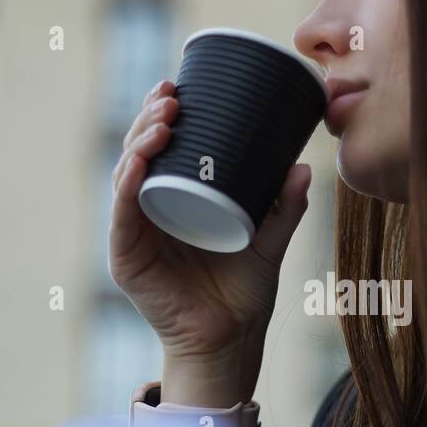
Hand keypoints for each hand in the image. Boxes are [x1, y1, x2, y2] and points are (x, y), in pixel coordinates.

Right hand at [109, 79, 311, 378]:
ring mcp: (134, 234)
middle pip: (138, 154)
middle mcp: (148, 212)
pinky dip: (128, 185)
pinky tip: (138, 162)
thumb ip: (286, 208)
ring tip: (161, 119)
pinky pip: (123, 215)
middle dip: (149, 119)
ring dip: (138, 143)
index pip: (161, 150)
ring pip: (126, 176)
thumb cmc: (244, 293)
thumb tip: (303, 168)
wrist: (232, 340)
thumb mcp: (270, 240)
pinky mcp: (127, 258)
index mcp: (175, 201)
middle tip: (170, 94)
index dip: (161, 116)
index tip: (178, 86)